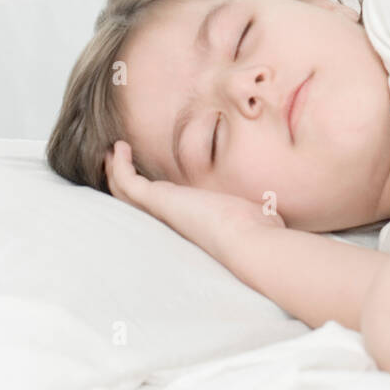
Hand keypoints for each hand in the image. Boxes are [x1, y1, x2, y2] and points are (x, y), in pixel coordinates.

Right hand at [103, 140, 285, 257]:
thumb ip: (256, 209)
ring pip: (125, 193)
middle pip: (135, 203)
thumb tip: (275, 207)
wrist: (250, 242)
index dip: (150, 192)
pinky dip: (120, 165)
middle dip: (123, 181)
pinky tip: (119, 148)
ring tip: (113, 151)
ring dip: (115, 171)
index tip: (147, 174)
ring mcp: (162, 212)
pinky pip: (128, 182)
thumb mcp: (253, 213)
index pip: (163, 209)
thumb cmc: (258, 232)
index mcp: (189, 222)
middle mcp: (171, 221)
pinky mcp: (159, 201)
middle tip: (116, 159)